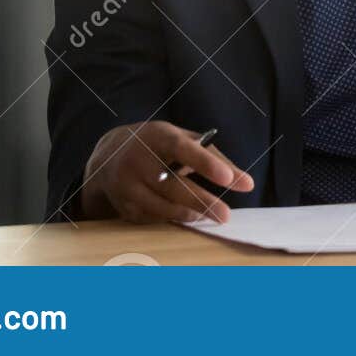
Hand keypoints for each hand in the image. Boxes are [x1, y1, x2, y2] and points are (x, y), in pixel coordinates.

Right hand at [80, 122, 253, 223]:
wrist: (109, 154)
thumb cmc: (159, 145)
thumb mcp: (184, 140)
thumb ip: (216, 159)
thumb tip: (247, 184)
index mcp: (159, 137)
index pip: (183, 149)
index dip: (206, 164)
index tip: (228, 179)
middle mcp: (138, 159)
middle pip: (172, 185)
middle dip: (202, 201)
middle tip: (226, 215)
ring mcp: (126, 184)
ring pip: (162, 206)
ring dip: (189, 214)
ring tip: (210, 215)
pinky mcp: (122, 205)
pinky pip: (152, 218)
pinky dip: (172, 218)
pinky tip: (184, 215)